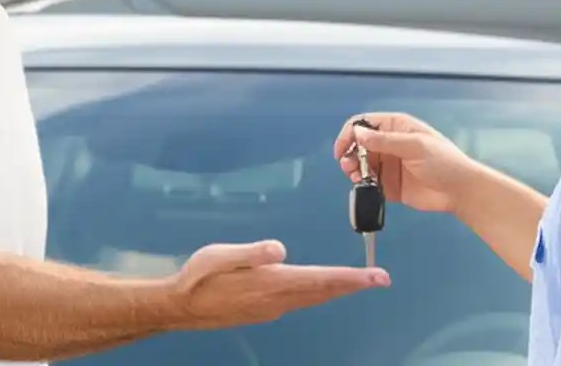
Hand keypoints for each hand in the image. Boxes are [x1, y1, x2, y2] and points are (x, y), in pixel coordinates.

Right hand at [171, 240, 388, 329]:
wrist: (180, 307)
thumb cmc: (199, 276)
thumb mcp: (220, 256)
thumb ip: (252, 252)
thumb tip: (281, 249)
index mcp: (270, 284)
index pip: (319, 280)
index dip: (349, 278)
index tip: (374, 277)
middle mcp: (276, 300)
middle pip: (322, 292)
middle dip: (352, 284)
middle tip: (380, 279)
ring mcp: (271, 308)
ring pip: (313, 298)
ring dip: (337, 289)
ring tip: (359, 281)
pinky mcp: (264, 310)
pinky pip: (300, 301)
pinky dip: (319, 292)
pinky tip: (323, 287)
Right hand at [333, 112, 477, 213]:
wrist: (460, 191)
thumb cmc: (443, 162)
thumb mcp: (415, 147)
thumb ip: (385, 141)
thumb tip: (358, 133)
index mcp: (396, 127)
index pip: (364, 124)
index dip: (349, 134)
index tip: (342, 150)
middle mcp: (389, 144)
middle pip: (359, 145)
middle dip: (350, 154)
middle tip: (349, 167)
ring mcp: (389, 165)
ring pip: (361, 164)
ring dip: (353, 170)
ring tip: (355, 177)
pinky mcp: (389, 185)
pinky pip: (369, 182)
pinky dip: (362, 184)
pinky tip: (365, 188)